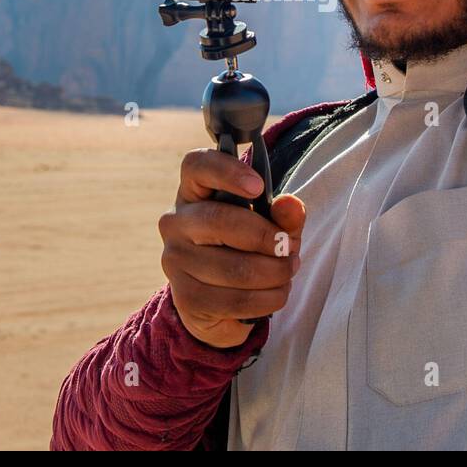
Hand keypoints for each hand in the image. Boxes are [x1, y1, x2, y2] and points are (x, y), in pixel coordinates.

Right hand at [159, 148, 305, 348]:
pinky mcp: (186, 299)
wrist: (222, 299)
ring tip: (287, 272)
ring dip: (275, 274)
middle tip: (290, 248)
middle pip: (220, 220)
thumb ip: (284, 213)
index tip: (258, 186)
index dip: (226, 172)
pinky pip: (237, 301)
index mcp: (194, 191)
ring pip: (236, 268)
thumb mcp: (270, 224)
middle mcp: (176, 222)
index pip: (196, 166)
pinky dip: (268, 299)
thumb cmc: (246, 246)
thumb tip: (291, 205)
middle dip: (267, 237)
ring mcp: (175, 261)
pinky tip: (276, 294)